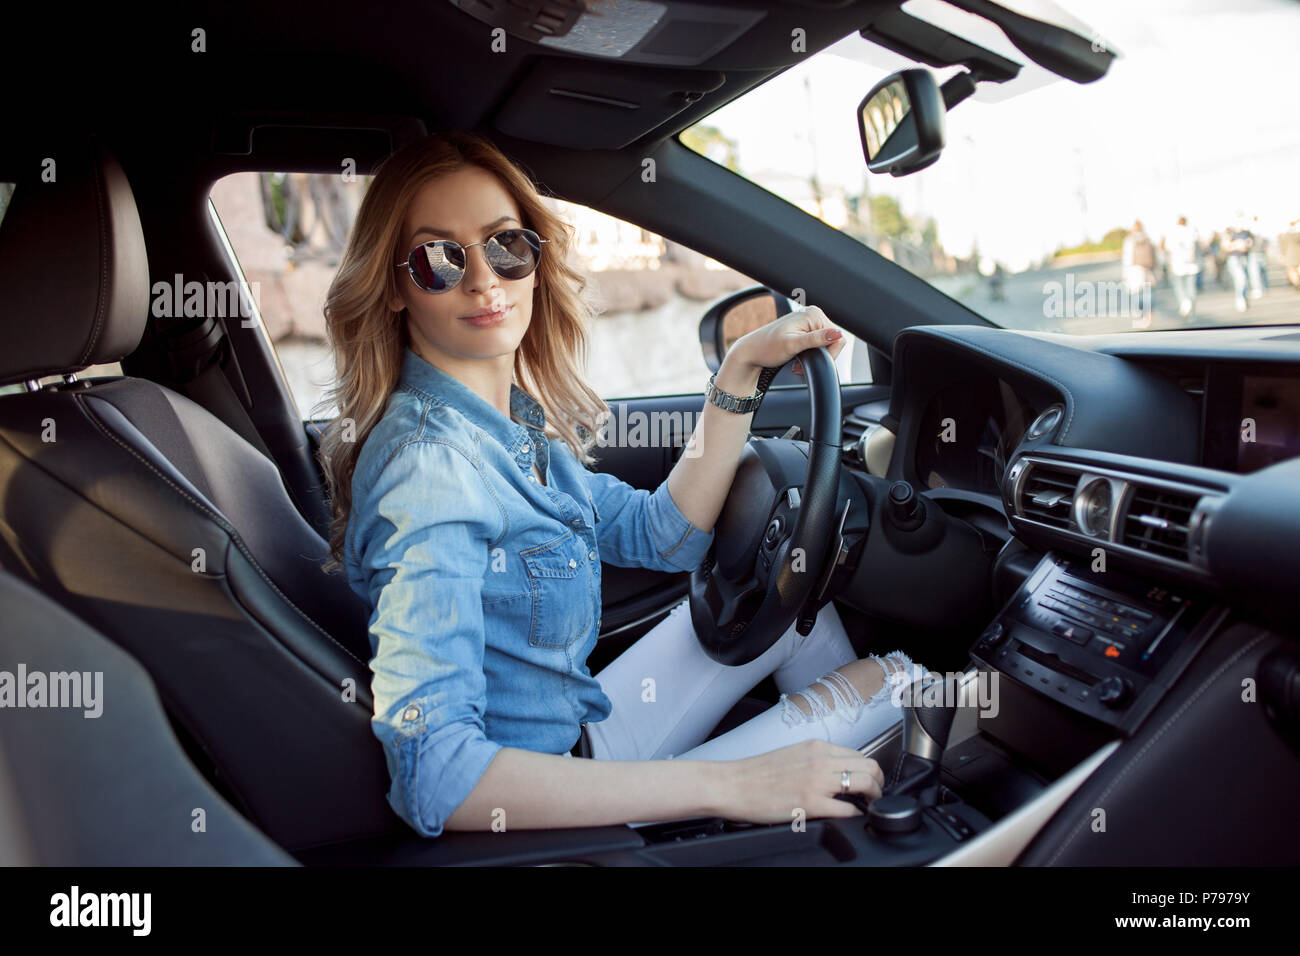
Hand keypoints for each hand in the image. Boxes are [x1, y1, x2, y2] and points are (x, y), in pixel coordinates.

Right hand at [716, 738, 884, 824]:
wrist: (732, 784)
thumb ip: (817, 760)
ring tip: (867, 805)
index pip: (860, 754)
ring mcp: (816, 782)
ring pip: (865, 784)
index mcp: (816, 747)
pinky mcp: (810, 803)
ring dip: (873, 797)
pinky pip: (847, 810)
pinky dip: (855, 815)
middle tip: (874, 796)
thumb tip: (837, 774)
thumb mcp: (793, 755)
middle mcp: (820, 760)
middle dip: (879, 784)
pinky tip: (849, 817)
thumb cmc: (756, 773)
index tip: (868, 782)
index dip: (869, 771)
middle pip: (870, 766)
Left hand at [727, 306, 845, 377]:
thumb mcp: (792, 345)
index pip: (838, 337)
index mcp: (813, 314)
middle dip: (820, 356)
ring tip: (798, 360)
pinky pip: (818, 343)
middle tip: (801, 362)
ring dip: (814, 356)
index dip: (828, 354)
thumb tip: (837, 334)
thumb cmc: (767, 348)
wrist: (751, 352)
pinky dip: (810, 353)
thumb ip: (815, 339)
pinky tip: (798, 356)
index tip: (810, 360)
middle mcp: (812, 314)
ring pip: (826, 344)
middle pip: (833, 341)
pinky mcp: (805, 329)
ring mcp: (808, 321)